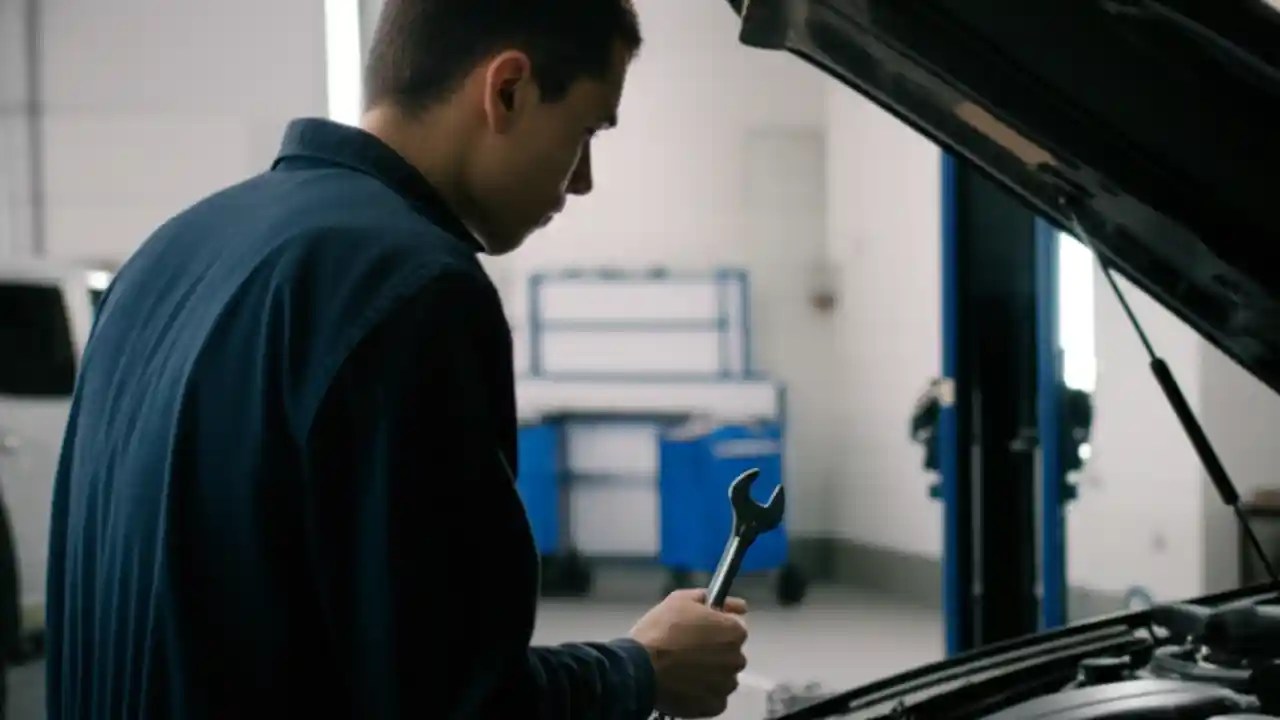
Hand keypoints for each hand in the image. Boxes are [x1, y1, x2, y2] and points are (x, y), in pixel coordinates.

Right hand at [629, 589, 748, 717]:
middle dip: (714, 650)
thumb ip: (709, 598)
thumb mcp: (680, 600)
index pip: (735, 626)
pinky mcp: (714, 706)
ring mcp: (726, 685)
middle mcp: (736, 659)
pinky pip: (714, 697)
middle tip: (688, 649)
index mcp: (734, 632)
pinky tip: (686, 685)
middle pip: (729, 653)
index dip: (716, 626)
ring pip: (723, 676)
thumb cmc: (660, 630)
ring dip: (710, 673)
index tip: (699, 629)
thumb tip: (736, 604)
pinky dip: (703, 693)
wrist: (640, 667)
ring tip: (684, 669)